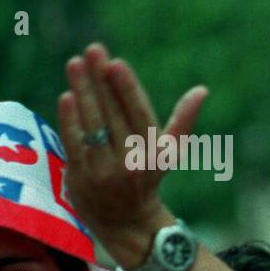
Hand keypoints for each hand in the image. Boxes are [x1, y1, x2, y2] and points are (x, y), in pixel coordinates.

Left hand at [56, 43, 206, 260]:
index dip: (127, 89)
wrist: (126, 220)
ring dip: (83, 93)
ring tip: (75, 64)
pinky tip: (67, 97)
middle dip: (101, 81)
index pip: (140, 114)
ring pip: (93, 125)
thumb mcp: (169, 152)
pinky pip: (75, 144)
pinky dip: (71, 121)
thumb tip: (202, 90)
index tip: (116, 63)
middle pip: (114, 114)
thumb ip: (184, 120)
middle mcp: (133, 161)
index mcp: (155, 151)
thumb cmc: (147, 175)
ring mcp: (106, 170)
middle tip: (93, 50)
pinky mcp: (82, 177)